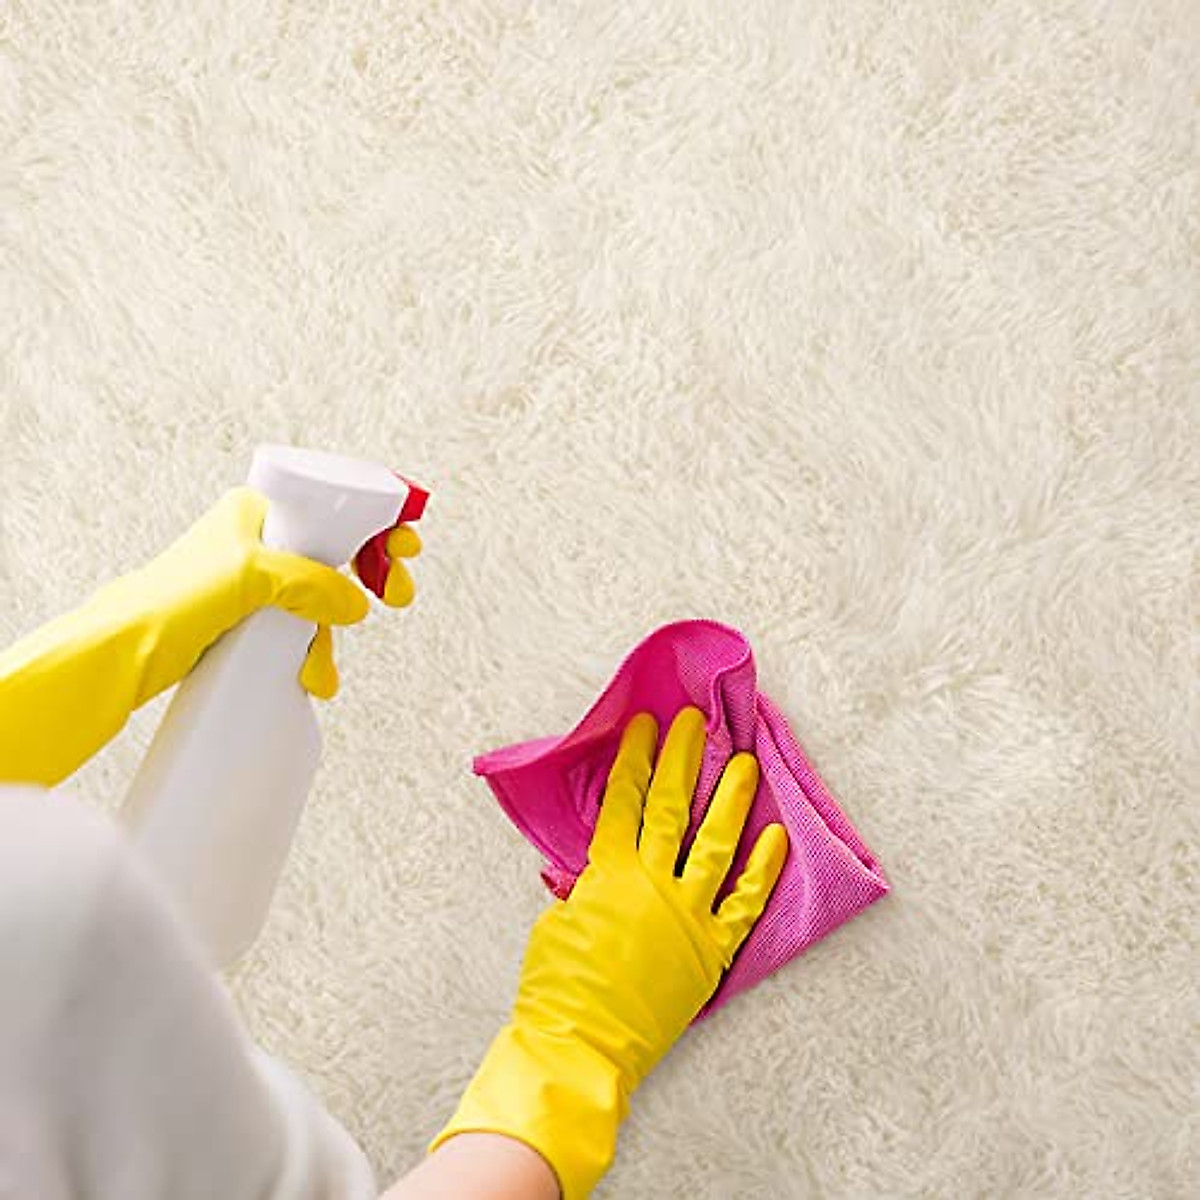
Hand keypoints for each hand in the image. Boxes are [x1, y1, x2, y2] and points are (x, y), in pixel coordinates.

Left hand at [156, 488, 419, 698]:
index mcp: (258, 510)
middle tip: (397, 593)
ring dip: (330, 634)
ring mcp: (256, 583)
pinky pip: (299, 630)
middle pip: (339, 553)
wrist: (126, 651)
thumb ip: (312, 582)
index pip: (334, 505)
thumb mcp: (254, 576)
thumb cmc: (172, 599)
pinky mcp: (250, 620)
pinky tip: (311, 675)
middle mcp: (260, 540)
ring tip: (321, 664)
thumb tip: (355, 603)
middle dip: (371, 578)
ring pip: (321, 600)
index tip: (403, 545)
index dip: (376, 522)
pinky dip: (311, 653)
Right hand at [433, 707, 788, 1198]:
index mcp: (607, 874)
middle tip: (693, 721)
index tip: (643, 725)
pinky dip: (762, 871)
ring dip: (730, 799)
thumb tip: (593, 872)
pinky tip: (777, 838)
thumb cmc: (556, 988)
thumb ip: (582, 889)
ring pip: (714, 843)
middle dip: (681, 758)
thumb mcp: (557, 924)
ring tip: (744, 762)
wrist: (579, 1046)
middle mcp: (650, 884)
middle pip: (669, 807)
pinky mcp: (711, 950)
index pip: (622, 802)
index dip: (633, 759)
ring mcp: (685, 915)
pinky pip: (744, 903)